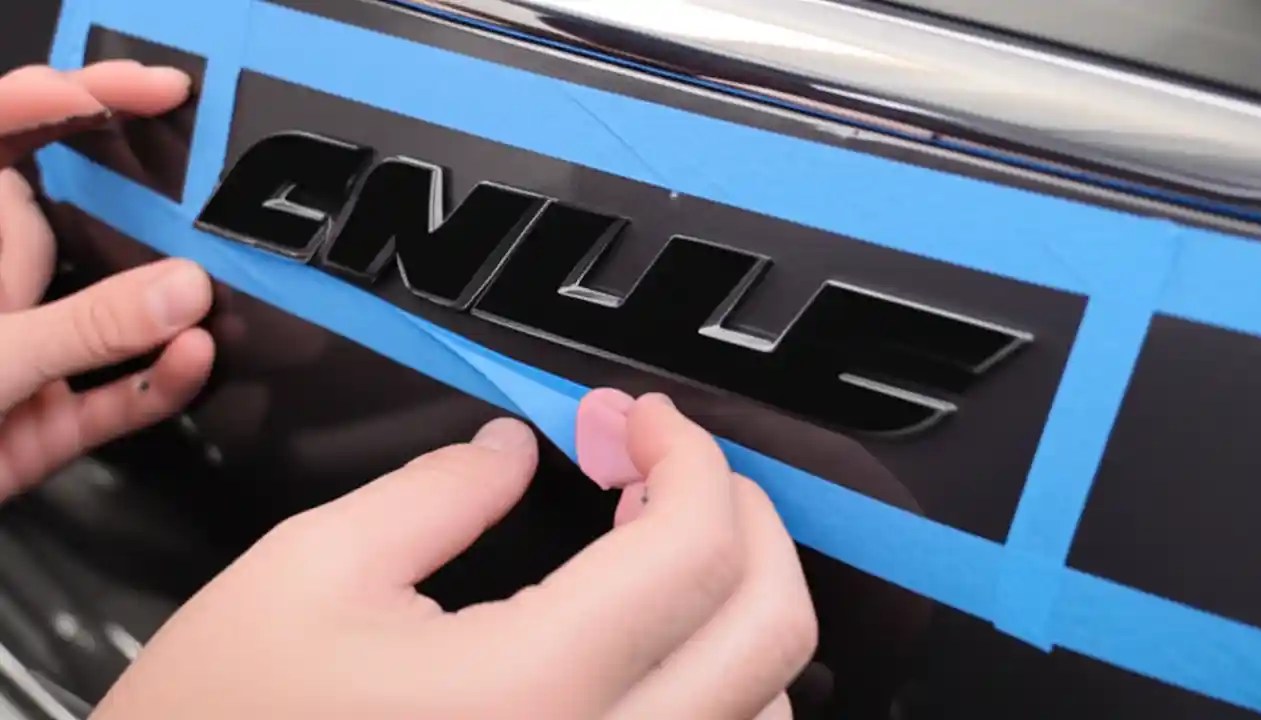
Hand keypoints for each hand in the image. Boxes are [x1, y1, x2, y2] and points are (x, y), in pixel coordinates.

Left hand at [0, 62, 214, 495]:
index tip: (159, 92)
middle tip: (218, 188)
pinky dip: (163, 382)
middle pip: (85, 216)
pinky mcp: (54, 418)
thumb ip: (88, 328)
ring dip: (171, 305)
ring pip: (116, 312)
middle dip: (154, 200)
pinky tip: (196, 363)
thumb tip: (187, 292)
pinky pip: (125, 393)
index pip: (9, 132)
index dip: (80, 94)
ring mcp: (30, 352)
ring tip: (226, 287)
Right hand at [93, 392, 817, 718]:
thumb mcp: (310, 571)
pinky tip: (650, 640)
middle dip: (743, 515)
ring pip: (766, 707)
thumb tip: (516, 449)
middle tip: (669, 464)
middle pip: (773, 628)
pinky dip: (719, 685)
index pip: (690, 545)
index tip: (638, 417)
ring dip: (737, 601)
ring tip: (657, 544)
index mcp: (529, 690)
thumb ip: (440, 490)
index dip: (685, 452)